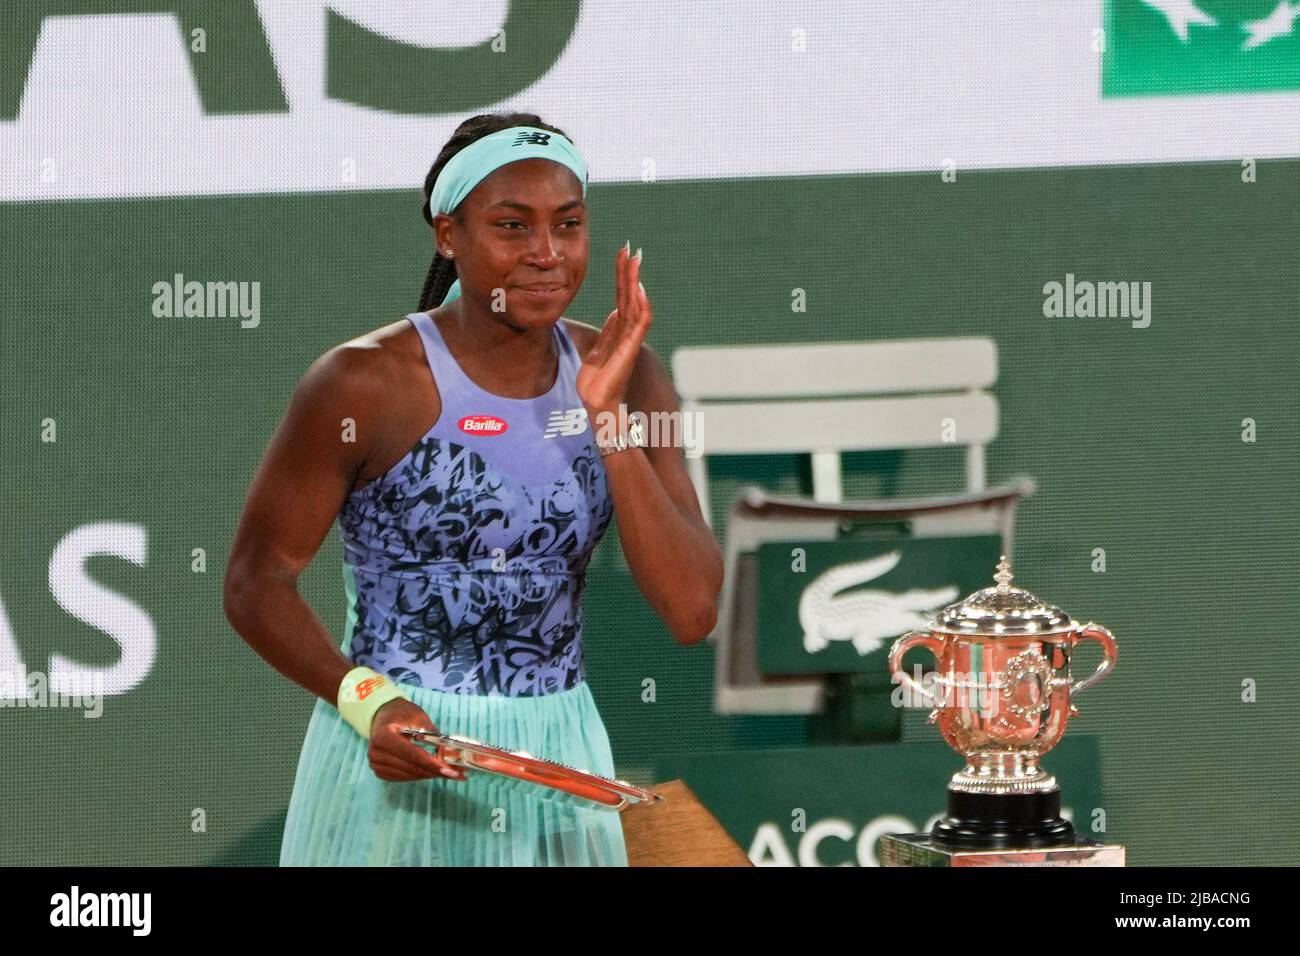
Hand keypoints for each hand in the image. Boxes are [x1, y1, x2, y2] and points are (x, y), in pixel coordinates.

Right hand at [367, 698, 466, 782]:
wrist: (383, 715)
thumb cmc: (401, 713)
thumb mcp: (418, 717)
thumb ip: (431, 734)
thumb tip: (449, 752)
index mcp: (383, 736)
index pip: (412, 755)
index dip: (432, 764)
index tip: (450, 771)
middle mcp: (376, 753)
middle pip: (412, 767)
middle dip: (436, 771)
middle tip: (458, 774)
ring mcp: (376, 764)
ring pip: (409, 775)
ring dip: (430, 775)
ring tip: (451, 773)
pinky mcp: (380, 771)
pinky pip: (404, 777)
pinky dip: (420, 775)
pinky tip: (434, 772)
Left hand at [576, 242, 652, 418]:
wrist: (597, 405)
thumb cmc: (597, 382)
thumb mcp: (598, 349)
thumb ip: (609, 331)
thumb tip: (615, 311)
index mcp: (618, 330)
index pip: (621, 297)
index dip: (622, 276)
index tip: (622, 254)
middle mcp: (626, 333)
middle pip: (629, 296)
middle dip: (629, 272)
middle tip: (630, 249)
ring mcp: (629, 341)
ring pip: (635, 305)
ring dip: (635, 282)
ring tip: (635, 261)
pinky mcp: (629, 351)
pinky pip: (639, 325)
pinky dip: (641, 307)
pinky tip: (639, 290)